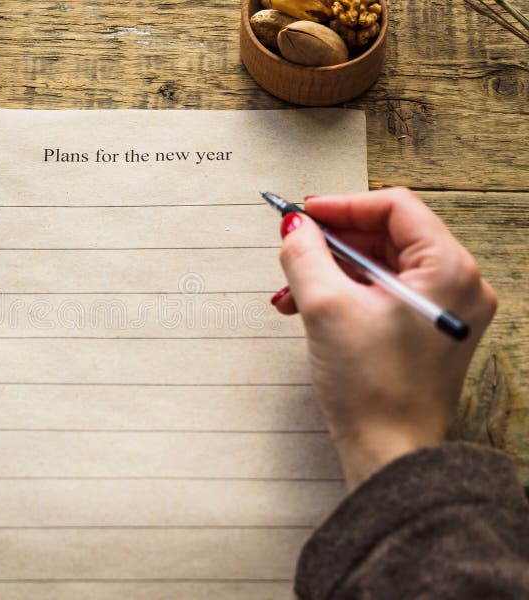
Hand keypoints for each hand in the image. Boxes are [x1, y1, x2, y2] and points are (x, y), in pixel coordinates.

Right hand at [272, 188, 496, 488]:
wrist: (388, 453)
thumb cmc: (373, 391)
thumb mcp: (326, 308)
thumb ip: (305, 255)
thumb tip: (294, 225)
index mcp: (449, 270)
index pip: (394, 208)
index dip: (342, 206)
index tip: (304, 213)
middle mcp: (457, 285)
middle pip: (387, 236)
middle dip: (332, 243)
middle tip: (293, 247)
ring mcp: (444, 310)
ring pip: (381, 266)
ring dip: (332, 271)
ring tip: (292, 291)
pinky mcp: (427, 330)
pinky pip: (383, 293)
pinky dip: (346, 294)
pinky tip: (309, 307)